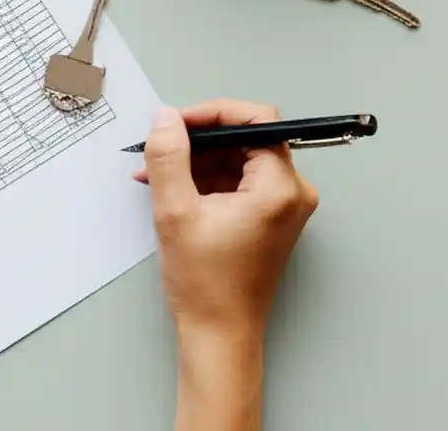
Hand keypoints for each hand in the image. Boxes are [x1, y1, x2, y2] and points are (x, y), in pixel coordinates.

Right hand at [137, 100, 317, 340]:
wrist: (219, 334)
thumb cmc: (206, 284)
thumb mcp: (176, 212)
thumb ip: (169, 158)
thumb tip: (165, 118)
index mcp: (280, 188)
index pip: (256, 121)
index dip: (213, 113)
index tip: (178, 122)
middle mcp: (291, 193)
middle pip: (247, 139)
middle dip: (199, 140)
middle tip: (161, 146)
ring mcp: (282, 207)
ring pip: (239, 160)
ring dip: (198, 161)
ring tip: (156, 173)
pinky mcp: (269, 219)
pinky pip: (238, 182)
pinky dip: (206, 180)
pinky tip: (172, 189)